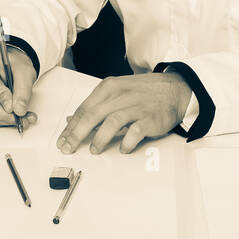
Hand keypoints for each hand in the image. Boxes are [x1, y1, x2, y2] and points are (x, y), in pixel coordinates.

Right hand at [0, 47, 38, 128]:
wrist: (6, 68)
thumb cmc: (12, 65)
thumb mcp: (24, 70)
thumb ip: (23, 88)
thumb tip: (19, 109)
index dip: (2, 97)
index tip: (14, 107)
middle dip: (5, 114)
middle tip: (22, 117)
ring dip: (4, 120)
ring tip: (22, 118)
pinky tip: (10, 116)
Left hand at [57, 72, 191, 155]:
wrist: (175, 89)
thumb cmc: (143, 93)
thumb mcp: (116, 92)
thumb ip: (95, 106)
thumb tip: (71, 120)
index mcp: (109, 88)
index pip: (84, 109)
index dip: (71, 127)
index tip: (63, 140)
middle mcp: (120, 95)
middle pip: (92, 116)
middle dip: (77, 134)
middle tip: (69, 148)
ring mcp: (135, 106)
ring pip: (111, 122)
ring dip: (99, 139)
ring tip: (94, 150)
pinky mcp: (149, 118)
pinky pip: (135, 131)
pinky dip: (126, 142)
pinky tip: (122, 149)